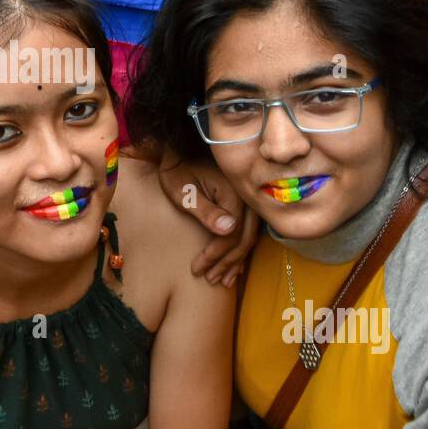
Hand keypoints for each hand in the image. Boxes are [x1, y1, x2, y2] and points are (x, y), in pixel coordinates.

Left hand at [156, 151, 258, 286]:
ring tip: (221, 279)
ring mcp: (249, 200)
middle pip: (244, 239)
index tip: (197, 268)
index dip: (215, 255)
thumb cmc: (177, 169)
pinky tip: (235, 266)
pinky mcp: (245, 203)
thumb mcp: (184, 190)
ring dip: (235, 260)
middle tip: (209, 278)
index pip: (231, 234)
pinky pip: (249, 231)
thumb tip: (230, 229)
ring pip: (249, 237)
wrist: (181, 149)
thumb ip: (207, 211)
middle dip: (226, 262)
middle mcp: (248, 197)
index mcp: (235, 193)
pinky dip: (241, 250)